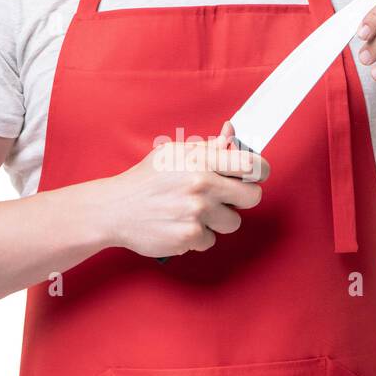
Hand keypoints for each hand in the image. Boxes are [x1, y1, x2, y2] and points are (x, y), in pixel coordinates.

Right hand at [102, 123, 268, 257]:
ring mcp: (197, 213)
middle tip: (226, 198)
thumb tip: (231, 135)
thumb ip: (207, 148)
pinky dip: (198, 236)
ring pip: (232, 222)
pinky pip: (211, 240)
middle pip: (252, 197)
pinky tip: (180, 225)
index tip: (257, 175)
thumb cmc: (145, 180)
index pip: (251, 165)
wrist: (114, 209)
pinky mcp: (190, 237)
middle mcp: (201, 185)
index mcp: (201, 161)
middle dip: (242, 198)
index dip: (260, 171)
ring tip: (194, 212)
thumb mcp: (173, 154)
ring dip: (218, 220)